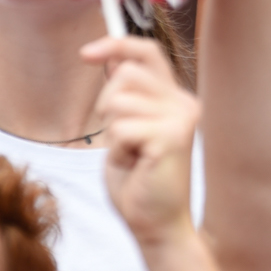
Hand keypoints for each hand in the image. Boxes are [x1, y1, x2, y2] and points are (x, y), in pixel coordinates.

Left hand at [83, 36, 200, 250]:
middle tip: (119, 138)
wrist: (156, 225)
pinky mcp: (172, 137)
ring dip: (113, 131)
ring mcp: (181, 118)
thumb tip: (111, 59)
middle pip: (127, 73)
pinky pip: (121, 128)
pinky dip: (117, 149)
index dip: (115, 45)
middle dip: (107, 104)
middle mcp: (184, 103)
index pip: (147, 52)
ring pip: (120, 101)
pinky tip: (134, 165)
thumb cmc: (139, 181)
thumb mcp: (127, 129)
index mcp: (175, 98)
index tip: (86, 54)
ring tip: (130, 154)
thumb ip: (126, 97)